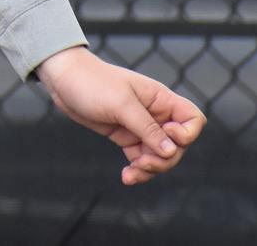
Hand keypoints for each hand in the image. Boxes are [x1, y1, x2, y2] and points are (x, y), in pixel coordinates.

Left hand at [34, 45, 205, 185]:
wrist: (63, 80)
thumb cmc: (92, 82)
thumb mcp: (121, 104)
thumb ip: (147, 128)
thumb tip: (171, 151)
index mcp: (161, 99)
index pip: (193, 119)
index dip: (187, 134)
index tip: (168, 134)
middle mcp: (155, 114)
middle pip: (178, 145)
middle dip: (164, 159)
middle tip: (143, 162)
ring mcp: (140, 127)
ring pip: (159, 156)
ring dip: (150, 168)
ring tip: (132, 173)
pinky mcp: (125, 137)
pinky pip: (141, 159)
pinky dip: (138, 170)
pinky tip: (127, 176)